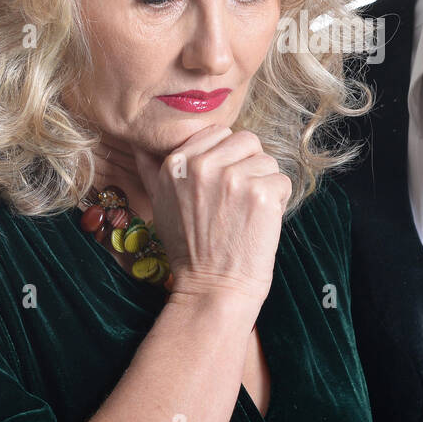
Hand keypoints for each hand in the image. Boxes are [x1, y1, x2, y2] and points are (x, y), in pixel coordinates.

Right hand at [134, 126, 290, 306]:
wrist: (212, 288)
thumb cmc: (189, 249)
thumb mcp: (160, 203)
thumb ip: (152, 168)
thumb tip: (140, 143)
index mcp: (177, 162)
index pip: (219, 132)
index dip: (227, 157)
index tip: (221, 187)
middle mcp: (203, 165)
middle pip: (247, 141)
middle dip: (248, 166)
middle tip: (236, 202)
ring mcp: (234, 177)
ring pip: (267, 161)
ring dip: (264, 185)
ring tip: (245, 213)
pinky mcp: (261, 193)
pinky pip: (282, 181)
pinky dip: (278, 202)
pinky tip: (258, 222)